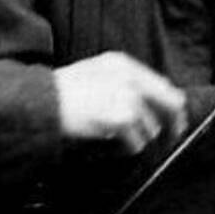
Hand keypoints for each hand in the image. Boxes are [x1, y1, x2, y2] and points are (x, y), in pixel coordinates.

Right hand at [53, 51, 187, 154]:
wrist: (41, 102)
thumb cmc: (61, 93)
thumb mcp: (95, 74)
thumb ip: (123, 83)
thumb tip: (151, 103)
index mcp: (123, 64)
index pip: (163, 85)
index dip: (171, 106)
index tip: (173, 120)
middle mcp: (130, 77)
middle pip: (171, 104)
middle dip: (172, 124)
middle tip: (170, 139)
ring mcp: (128, 97)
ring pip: (152, 129)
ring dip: (138, 139)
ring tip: (116, 141)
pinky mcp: (122, 119)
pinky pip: (137, 143)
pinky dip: (126, 149)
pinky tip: (110, 146)